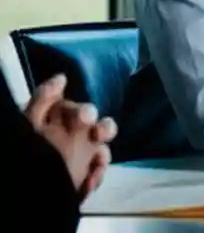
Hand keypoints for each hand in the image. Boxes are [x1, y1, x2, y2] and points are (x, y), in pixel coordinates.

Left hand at [25, 74, 115, 197]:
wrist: (38, 195)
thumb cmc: (37, 157)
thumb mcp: (32, 123)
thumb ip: (45, 98)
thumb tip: (61, 77)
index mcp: (49, 125)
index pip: (72, 109)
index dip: (82, 110)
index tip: (85, 118)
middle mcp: (64, 138)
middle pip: (93, 125)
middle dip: (103, 128)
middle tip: (99, 135)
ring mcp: (76, 158)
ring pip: (100, 146)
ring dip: (103, 152)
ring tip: (97, 162)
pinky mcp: (84, 176)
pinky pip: (98, 168)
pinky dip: (98, 172)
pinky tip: (91, 179)